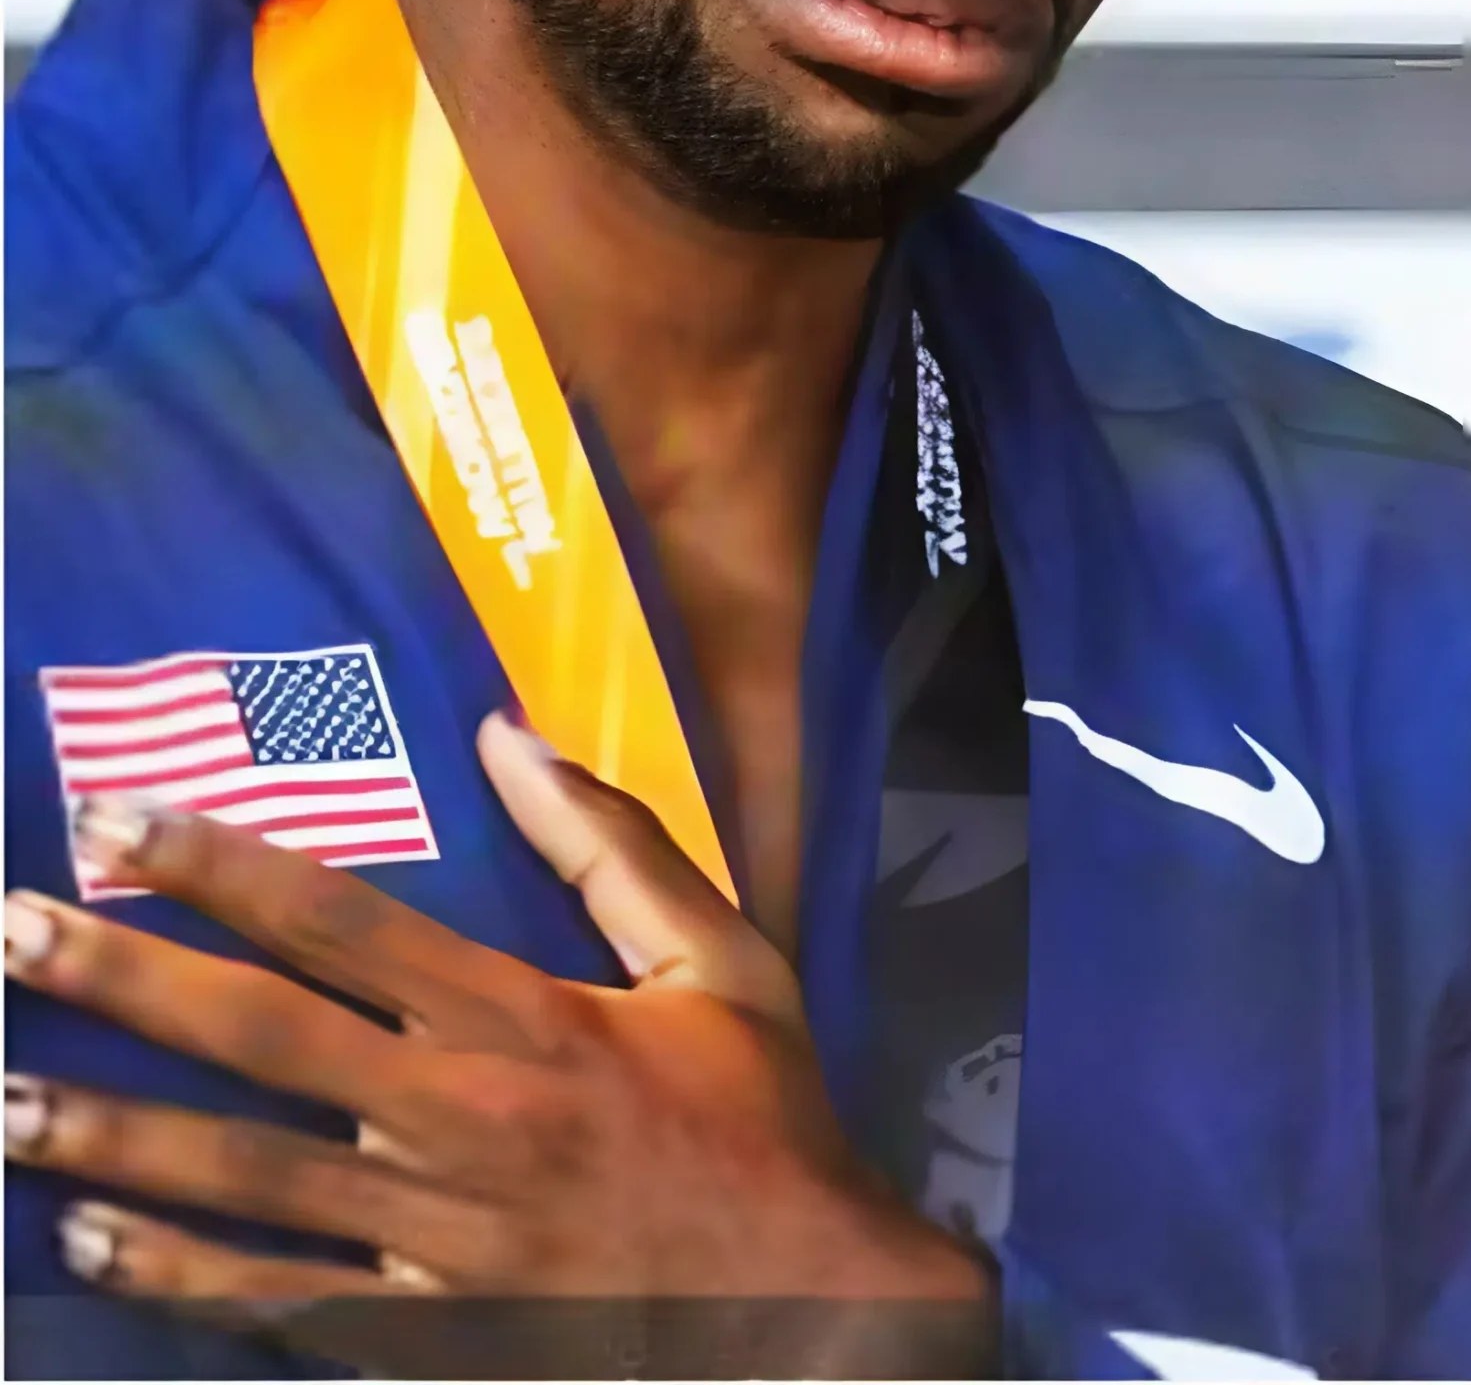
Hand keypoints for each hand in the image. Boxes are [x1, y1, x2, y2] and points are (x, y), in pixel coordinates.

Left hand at [2, 716, 993, 1376]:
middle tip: (9, 929)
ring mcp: (426, 1234)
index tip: (119, 820)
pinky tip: (84, 1240)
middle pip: (262, 1036)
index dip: (223, 868)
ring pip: (239, 1172)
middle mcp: (456, 1116)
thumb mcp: (722, 963)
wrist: (804, 1311)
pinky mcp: (417, 1331)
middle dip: (125, 980)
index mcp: (525, 1017)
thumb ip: (616, 845)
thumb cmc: (759, 1123)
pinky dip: (174, 1274)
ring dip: (109, 1133)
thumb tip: (510, 733)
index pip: (344, 922)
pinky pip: (274, 1298)